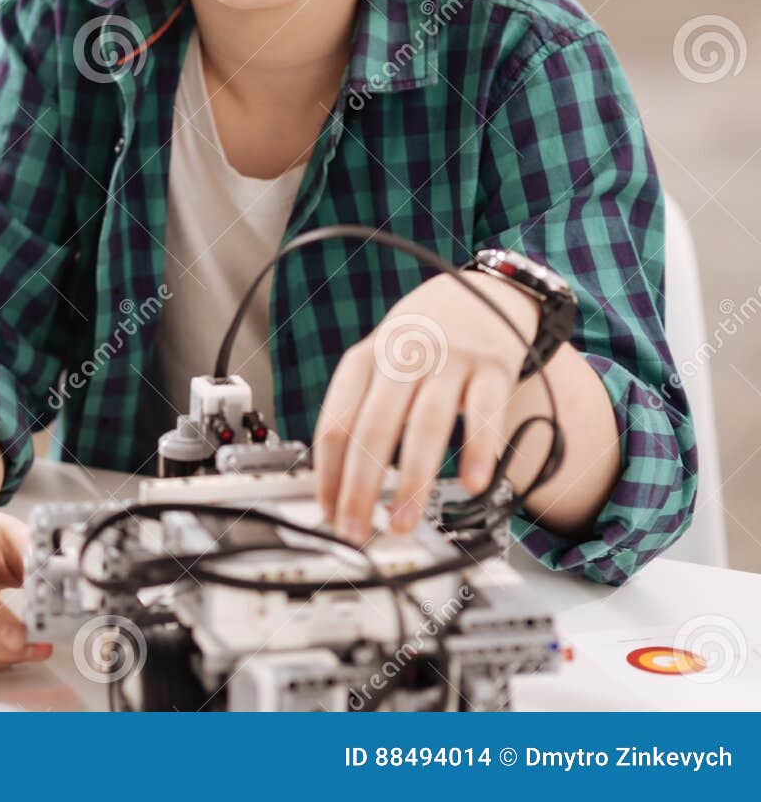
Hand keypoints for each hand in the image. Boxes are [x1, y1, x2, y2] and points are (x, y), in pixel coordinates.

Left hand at [313, 271, 541, 544]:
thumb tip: (339, 486)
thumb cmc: (422, 341)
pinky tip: (472, 483)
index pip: (334, 422)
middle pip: (373, 428)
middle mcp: (402, 356)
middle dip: (361, 487)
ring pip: (426, 425)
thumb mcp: (380, 362)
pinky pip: (485, 413)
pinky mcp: (493, 366)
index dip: (328, 473)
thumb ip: (362, 413)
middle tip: (357, 530)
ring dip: (414, 481)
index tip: (328, 512)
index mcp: (364, 360)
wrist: (484, 291)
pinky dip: (479, 450)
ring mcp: (448, 360)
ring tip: (405, 522)